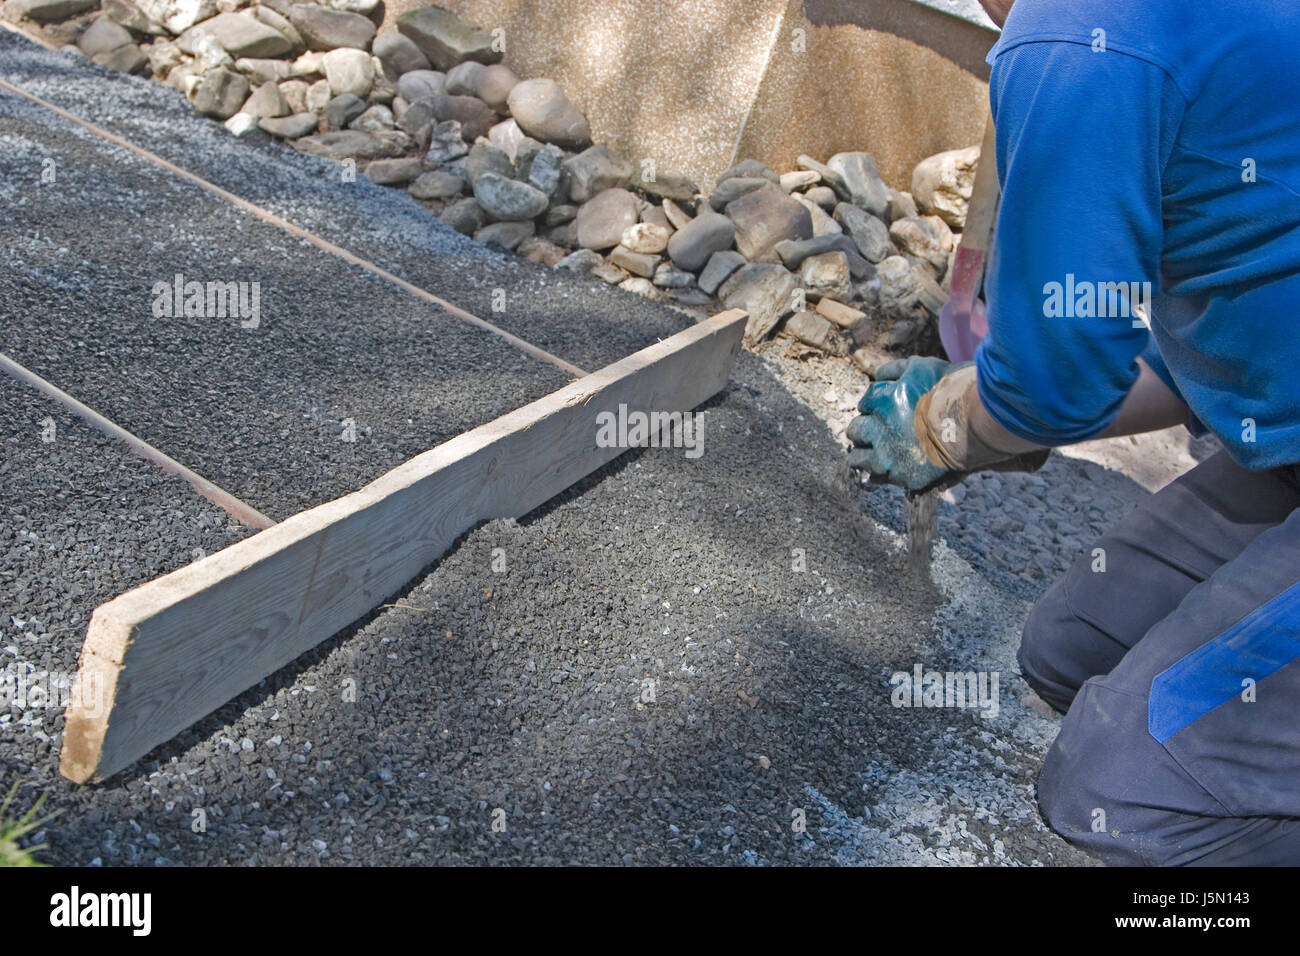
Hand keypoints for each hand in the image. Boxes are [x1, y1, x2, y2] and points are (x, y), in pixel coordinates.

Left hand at [847, 356, 959, 490]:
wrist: (976, 424)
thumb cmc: (951, 392)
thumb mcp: (922, 367)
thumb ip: (895, 370)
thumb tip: (879, 377)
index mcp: (883, 402)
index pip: (866, 403)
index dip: (874, 405)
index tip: (882, 409)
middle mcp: (880, 430)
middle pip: (856, 430)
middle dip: (864, 429)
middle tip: (877, 431)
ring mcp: (889, 456)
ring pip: (858, 458)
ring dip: (864, 453)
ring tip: (877, 452)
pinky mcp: (902, 476)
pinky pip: (878, 478)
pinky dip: (881, 472)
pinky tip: (888, 467)